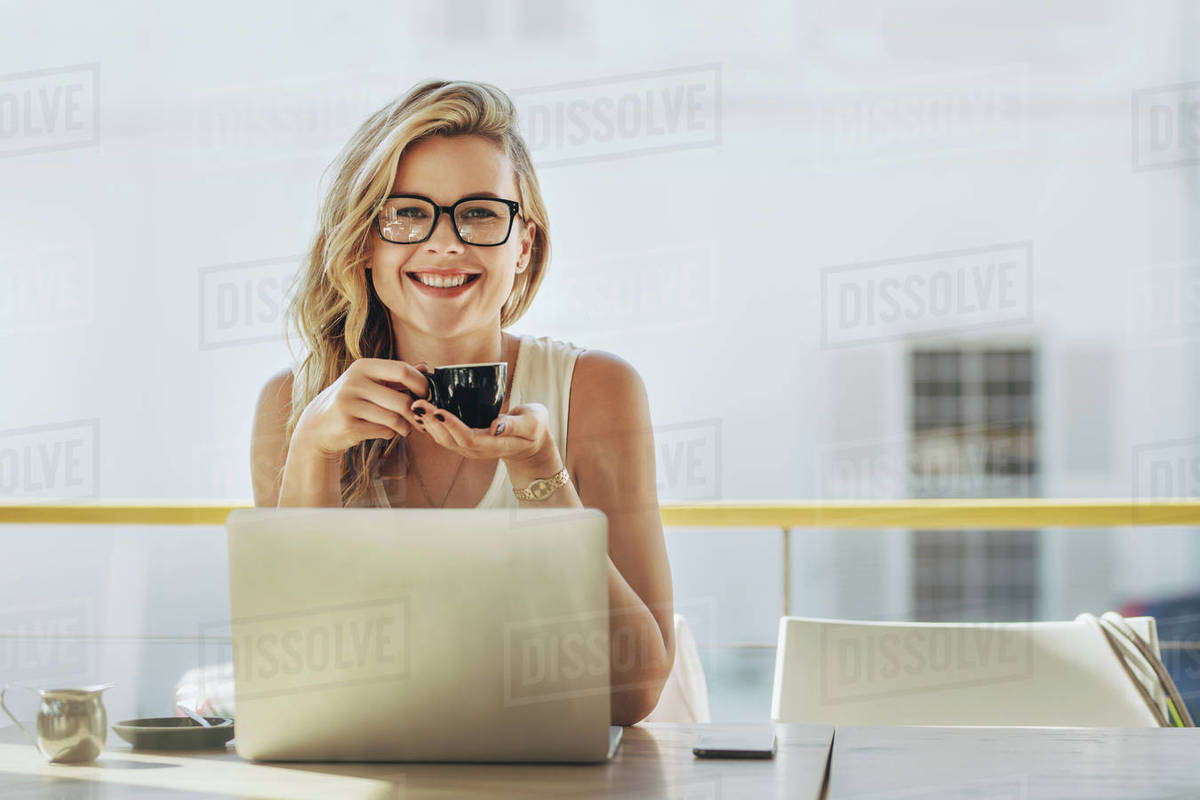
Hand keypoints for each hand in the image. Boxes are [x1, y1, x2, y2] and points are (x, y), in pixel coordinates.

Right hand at [293, 358, 430, 459]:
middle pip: (401, 400)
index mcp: (363, 367)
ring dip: (404, 427)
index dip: (421, 384)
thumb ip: (397, 376)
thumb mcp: (370, 383)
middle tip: (420, 418)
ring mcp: (349, 404)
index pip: (402, 370)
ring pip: (394, 419)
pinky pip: (383, 431)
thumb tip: (426, 367)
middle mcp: (354, 382)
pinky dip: (389, 433)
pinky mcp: (348, 426)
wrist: (318, 425)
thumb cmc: (352, 400)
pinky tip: (384, 431)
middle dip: (416, 413)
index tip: (427, 395)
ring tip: (403, 428)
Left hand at [411, 399, 555, 465]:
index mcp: (493, 444)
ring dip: (427, 424)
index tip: (437, 410)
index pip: (467, 437)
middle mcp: (477, 449)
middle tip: (417, 403)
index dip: (451, 425)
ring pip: (442, 439)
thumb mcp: (532, 423)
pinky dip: (431, 423)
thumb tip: (496, 426)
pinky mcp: (464, 441)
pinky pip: (443, 435)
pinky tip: (422, 410)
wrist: (532, 444)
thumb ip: (514, 425)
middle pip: (448, 439)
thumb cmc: (534, 428)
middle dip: (432, 422)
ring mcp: (469, 448)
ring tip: (414, 406)